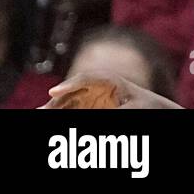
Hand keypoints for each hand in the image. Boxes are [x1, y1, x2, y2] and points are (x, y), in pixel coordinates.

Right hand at [43, 72, 180, 108]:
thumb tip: (98, 111)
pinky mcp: (89, 106)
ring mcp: (92, 96)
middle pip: (73, 90)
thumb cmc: (147, 105)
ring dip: (54, 107)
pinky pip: (72, 109)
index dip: (69, 84)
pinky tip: (49, 115)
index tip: (54, 92)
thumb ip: (118, 111)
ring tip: (39, 114)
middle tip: (40, 110)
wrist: (154, 108)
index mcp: (112, 80)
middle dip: (56, 99)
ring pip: (68, 101)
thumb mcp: (135, 108)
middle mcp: (99, 86)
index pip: (87, 78)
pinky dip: (61, 113)